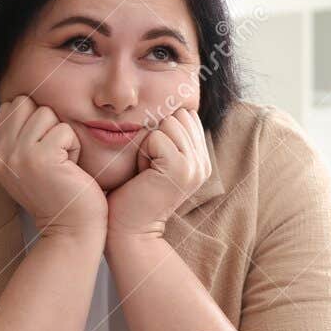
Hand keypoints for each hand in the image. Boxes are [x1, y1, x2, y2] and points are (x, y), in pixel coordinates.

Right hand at [0, 96, 107, 242]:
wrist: (70, 229)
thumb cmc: (60, 193)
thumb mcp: (30, 163)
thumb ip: (21, 136)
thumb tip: (27, 100)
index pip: (11, 106)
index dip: (35, 120)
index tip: (44, 149)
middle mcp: (0, 153)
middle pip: (26, 103)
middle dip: (47, 122)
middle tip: (55, 153)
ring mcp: (17, 155)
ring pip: (46, 113)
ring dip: (62, 134)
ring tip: (62, 161)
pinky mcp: (40, 158)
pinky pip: (64, 129)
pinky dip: (74, 146)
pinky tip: (71, 167)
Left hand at [106, 109, 210, 244]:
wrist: (127, 228)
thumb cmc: (130, 191)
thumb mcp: (151, 157)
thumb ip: (165, 135)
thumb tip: (166, 103)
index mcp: (200, 158)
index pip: (184, 114)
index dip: (160, 130)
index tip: (151, 160)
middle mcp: (203, 162)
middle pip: (178, 114)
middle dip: (155, 133)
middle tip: (147, 167)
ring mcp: (195, 166)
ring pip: (168, 122)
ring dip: (147, 142)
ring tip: (145, 170)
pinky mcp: (181, 169)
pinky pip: (157, 136)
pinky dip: (143, 151)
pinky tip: (143, 174)